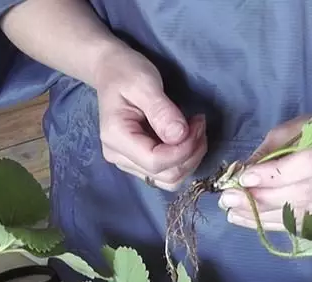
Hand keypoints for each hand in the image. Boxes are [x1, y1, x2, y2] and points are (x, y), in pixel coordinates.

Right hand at [94, 46, 206, 190]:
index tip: (198, 124)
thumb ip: (162, 111)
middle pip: (166, 175)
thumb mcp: (144, 83)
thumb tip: (180, 135)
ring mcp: (128, 162)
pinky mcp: (139, 161)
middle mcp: (119, 157)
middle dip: (191, 153)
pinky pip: (167, 172)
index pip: (155, 161)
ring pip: (170, 180)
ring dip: (191, 159)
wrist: (111, 71)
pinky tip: (188, 138)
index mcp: (116, 137)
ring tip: (196, 131)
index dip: (184, 150)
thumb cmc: (126, 72)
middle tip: (200, 124)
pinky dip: (184, 159)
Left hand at [218, 110, 311, 230]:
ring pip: (302, 214)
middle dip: (262, 199)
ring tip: (235, 213)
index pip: (308, 163)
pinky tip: (253, 221)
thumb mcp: (291, 130)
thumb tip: (239, 176)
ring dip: (263, 216)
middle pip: (303, 193)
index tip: (243, 179)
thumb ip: (268, 152)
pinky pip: (304, 226)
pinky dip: (275, 224)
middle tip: (230, 200)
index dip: (274, 175)